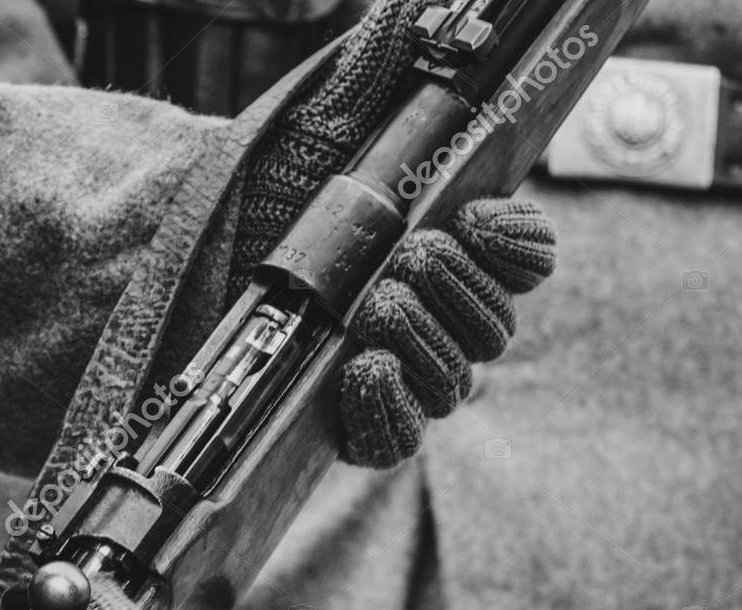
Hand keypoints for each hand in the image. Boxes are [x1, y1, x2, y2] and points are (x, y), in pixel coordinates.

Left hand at [232, 0, 558, 467]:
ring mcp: (414, 384)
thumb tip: (403, 19)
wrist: (214, 289)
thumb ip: (378, 93)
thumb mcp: (330, 151)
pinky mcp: (368, 430)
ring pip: (455, 377)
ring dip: (421, 336)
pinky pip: (399, 436)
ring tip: (377, 308)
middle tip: (412, 256)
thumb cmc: (287, 222)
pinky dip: (385, 405)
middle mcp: (450, 326)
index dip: (515, 239)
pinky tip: (362, 371)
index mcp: (462, 262)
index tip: (474, 215)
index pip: (527, 257)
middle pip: (494, 322)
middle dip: (458, 285)